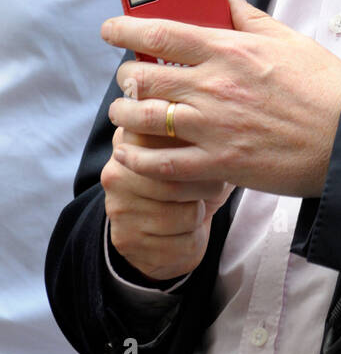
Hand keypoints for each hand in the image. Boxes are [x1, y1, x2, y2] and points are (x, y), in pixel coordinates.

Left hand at [102, 0, 340, 198]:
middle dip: (125, 77)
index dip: (126, 29)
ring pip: (144, 119)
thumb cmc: (324, 87)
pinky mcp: (219, 163)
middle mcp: (215, 86)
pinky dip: (138, 158)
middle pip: (144, 77)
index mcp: (230, 50)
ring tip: (124, 112)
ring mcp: (214, 127)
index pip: (162, 33)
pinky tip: (131, 153)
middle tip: (127, 77)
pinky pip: (162, 163)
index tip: (111, 29)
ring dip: (124, 114)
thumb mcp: (287, 39)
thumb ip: (247, 15)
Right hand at [102, 125, 231, 280]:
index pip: (169, 140)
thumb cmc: (186, 181)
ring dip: (200, 214)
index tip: (207, 155)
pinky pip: (182, 242)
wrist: (162, 233)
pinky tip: (185, 233)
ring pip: (186, 214)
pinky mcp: (127, 240)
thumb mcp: (187, 148)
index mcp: (129, 140)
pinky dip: (194, 239)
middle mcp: (116, 173)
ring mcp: (119, 208)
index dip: (199, 151)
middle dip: (206, 185)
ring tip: (194, 208)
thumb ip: (191, 127)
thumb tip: (212, 111)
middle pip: (178, 179)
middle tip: (211, 185)